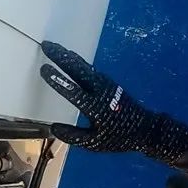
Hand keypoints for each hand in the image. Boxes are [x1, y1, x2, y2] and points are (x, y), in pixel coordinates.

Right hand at [39, 40, 187, 161]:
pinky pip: (89, 69)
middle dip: (60, 56)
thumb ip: (74, 136)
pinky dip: (77, 61)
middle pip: (78, 69)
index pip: (73, 91)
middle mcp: (100, 91)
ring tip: (53, 47)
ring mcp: (105, 84)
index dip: (58, 80)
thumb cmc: (119, 137)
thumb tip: (54, 128)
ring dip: (67, 55)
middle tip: (46, 45)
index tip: (44, 69)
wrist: (144, 128)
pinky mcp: (108, 82)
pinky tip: (69, 57)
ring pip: (83, 66)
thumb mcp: (95, 143)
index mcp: (95, 107)